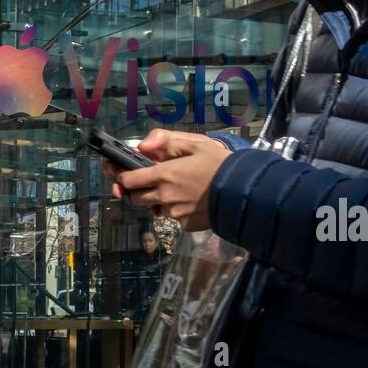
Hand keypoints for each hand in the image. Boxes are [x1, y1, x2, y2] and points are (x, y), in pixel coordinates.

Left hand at [103, 129, 230, 231]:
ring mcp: (174, 213)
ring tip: (180, 190)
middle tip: (151, 182)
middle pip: (136, 198)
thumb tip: (142, 146)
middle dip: (138, 191)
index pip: (129, 180)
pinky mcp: (184, 225)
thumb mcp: (196, 144)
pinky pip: (174, 218)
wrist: (245, 190)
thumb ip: (166, 142)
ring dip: (160, 201)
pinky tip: (193, 201)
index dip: (122, 177)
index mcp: (164, 175)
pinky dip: (178, 211)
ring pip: (156, 208)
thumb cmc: (220, 164)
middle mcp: (165, 197)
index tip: (124, 175)